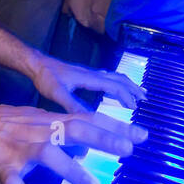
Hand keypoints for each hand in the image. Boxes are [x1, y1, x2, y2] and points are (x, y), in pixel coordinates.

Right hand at [0, 101, 146, 183]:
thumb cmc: (1, 124)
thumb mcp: (35, 121)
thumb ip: (61, 131)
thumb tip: (87, 144)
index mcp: (49, 121)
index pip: (87, 120)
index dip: (115, 127)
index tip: (142, 134)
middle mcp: (39, 132)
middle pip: (75, 130)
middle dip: (103, 138)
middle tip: (129, 149)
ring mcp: (20, 150)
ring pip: (49, 155)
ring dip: (72, 171)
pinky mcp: (3, 169)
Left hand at [27, 52, 145, 112]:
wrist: (37, 63)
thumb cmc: (46, 77)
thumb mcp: (57, 93)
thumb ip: (72, 104)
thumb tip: (88, 119)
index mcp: (89, 78)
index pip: (114, 85)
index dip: (126, 96)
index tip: (136, 108)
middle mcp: (93, 73)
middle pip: (119, 79)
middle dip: (133, 89)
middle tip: (146, 99)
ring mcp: (90, 73)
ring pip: (115, 76)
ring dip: (129, 84)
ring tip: (139, 93)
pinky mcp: (86, 74)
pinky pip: (109, 77)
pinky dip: (119, 82)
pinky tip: (118, 88)